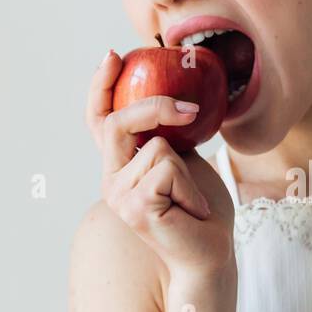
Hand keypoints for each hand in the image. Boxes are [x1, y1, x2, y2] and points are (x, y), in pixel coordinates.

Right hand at [86, 50, 234, 279]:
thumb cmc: (201, 212)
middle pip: (119, 122)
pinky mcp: (135, 206)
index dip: (102, 87)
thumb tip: (176, 101)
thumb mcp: (185, 164)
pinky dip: (190, 187)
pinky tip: (190, 212)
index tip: (113, 56)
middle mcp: (112, 180)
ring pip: (158, 147)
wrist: (211, 255)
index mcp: (121, 167)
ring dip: (188, 173)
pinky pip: (169, 168)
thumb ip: (168, 139)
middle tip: (189, 110)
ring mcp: (119, 195)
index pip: (100, 121)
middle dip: (155, 107)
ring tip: (190, 202)